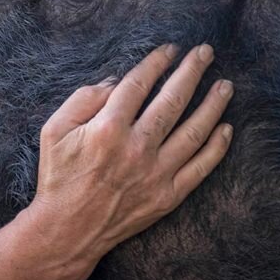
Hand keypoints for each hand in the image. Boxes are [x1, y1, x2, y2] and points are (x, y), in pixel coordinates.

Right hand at [30, 44, 232, 260]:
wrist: (67, 230)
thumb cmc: (58, 177)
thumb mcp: (53, 130)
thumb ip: (82, 99)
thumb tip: (116, 81)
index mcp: (107, 128)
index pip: (139, 84)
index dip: (156, 62)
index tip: (169, 49)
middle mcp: (136, 148)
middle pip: (173, 100)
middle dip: (192, 72)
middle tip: (206, 52)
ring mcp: (155, 174)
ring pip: (194, 132)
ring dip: (213, 105)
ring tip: (226, 85)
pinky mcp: (167, 196)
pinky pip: (200, 168)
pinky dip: (216, 148)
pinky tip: (226, 128)